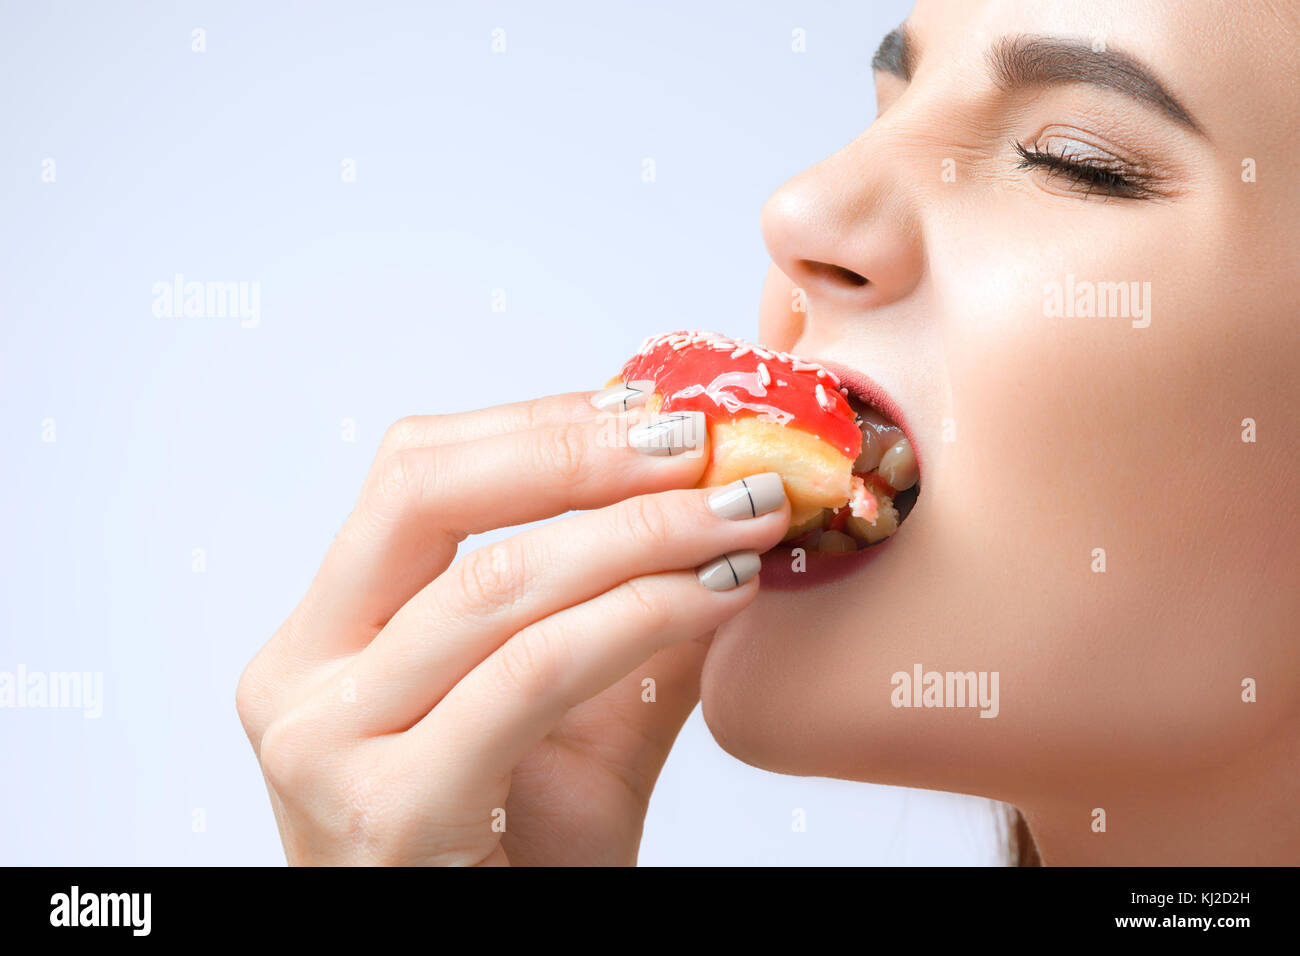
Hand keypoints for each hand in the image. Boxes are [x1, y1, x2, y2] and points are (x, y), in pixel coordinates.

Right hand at [236, 390, 789, 864]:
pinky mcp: (388, 810)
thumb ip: (628, 616)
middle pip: (424, 496)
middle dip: (579, 456)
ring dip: (639, 536)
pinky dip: (637, 616)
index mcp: (327, 637)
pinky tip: (715, 595)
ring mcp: (325, 746)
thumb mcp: (577, 716)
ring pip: (494, 586)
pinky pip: (532, 672)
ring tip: (739, 518)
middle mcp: (300, 679)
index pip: (415, 477)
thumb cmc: (524, 858)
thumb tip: (717, 506)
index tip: (651, 408)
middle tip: (697, 443)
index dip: (537, 425)